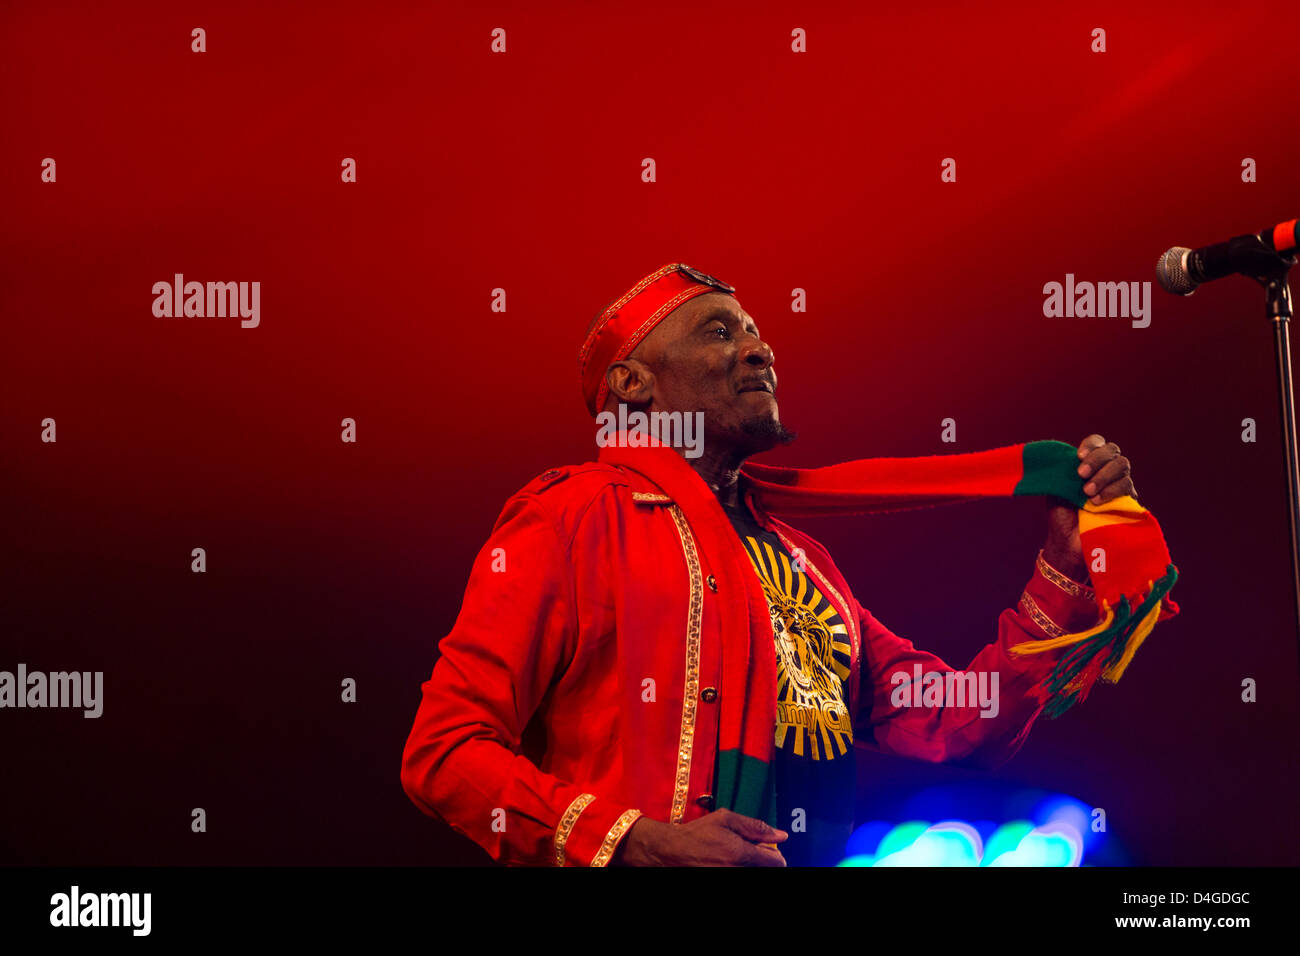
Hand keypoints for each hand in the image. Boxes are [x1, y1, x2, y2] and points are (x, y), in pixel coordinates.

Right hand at [610, 809, 787, 865]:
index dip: (775, 855)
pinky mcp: (721, 880)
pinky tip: (726, 860)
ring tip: (734, 855)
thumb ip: (755, 827)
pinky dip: (738, 867)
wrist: (672, 851)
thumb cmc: (697, 833)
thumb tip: (781, 835)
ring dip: (749, 863)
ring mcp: (729, 877)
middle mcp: (737, 870)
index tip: (768, 850)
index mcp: (740, 854)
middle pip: (765, 869)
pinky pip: (739, 873)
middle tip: (748, 851)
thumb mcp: (726, 819)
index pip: (775, 862)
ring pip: (752, 871)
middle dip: (761, 860)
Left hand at [1043, 434, 1136, 579]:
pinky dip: (1111, 491)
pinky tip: (1096, 502)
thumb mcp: (1057, 489)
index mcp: (1088, 466)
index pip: (1098, 443)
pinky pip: (1127, 487)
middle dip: (1097, 459)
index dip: (1091, 445)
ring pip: (1122, 466)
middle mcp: (1106, 472)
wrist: (1068, 544)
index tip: (1078, 456)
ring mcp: (1118, 486)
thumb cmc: (1061, 517)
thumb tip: (1070, 455)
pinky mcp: (1127, 502)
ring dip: (1104, 476)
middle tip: (1081, 475)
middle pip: (1113, 451)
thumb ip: (1064, 470)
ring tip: (1087, 493)